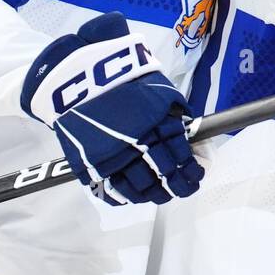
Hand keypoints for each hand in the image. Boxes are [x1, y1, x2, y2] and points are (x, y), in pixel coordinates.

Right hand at [21, 12, 203, 204]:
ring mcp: (113, 157)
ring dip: (155, 195)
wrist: (77, 77)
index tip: (197, 174)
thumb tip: (189, 134)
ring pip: (139, 188)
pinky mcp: (91, 164)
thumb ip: (174, 113)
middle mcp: (137, 143)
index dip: (192, 169)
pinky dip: (124, 198)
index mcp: (157, 123)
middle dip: (179, 186)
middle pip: (164, 175)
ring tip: (163, 195)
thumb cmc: (122, 79)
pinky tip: (134, 197)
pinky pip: (110, 190)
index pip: (181, 155)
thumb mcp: (157, 90)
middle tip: (185, 189)